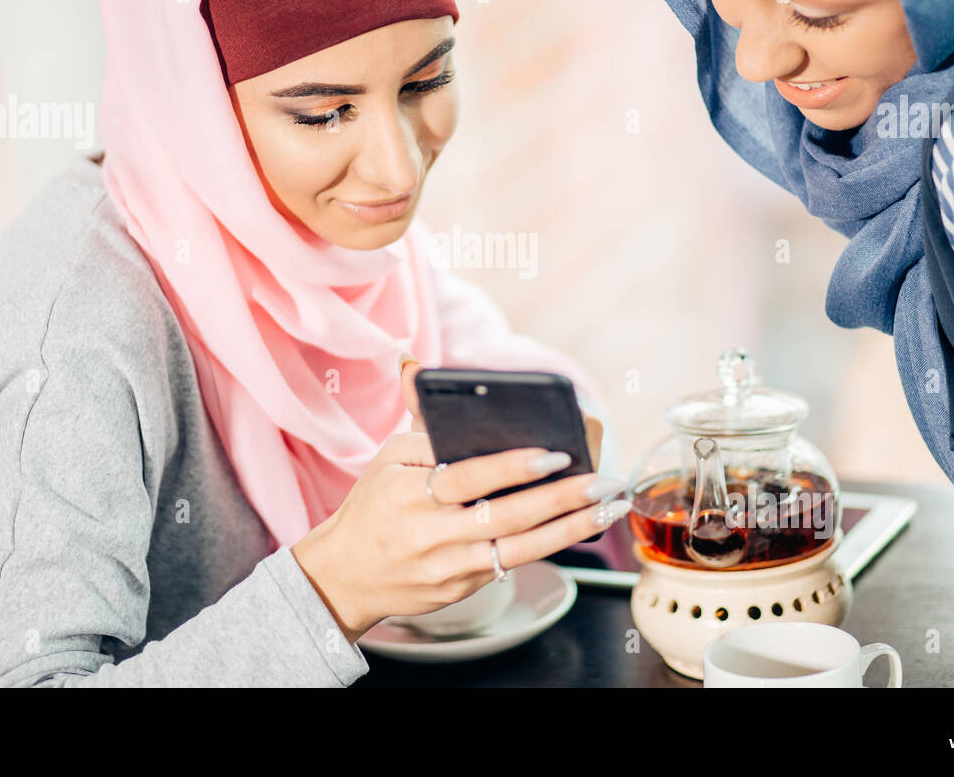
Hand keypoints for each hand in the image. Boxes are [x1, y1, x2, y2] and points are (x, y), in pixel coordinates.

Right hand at [291, 357, 625, 642]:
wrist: (344, 576)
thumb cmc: (374, 507)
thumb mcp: (387, 458)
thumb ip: (417, 418)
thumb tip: (413, 363)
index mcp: (410, 495)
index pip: (468, 478)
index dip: (512, 467)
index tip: (555, 453)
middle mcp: (432, 534)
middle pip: (506, 516)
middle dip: (561, 499)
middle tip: (603, 481)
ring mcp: (449, 567)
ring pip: (519, 549)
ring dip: (570, 528)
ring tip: (609, 507)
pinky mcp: (462, 589)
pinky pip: (510, 564)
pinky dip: (548, 545)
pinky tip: (580, 527)